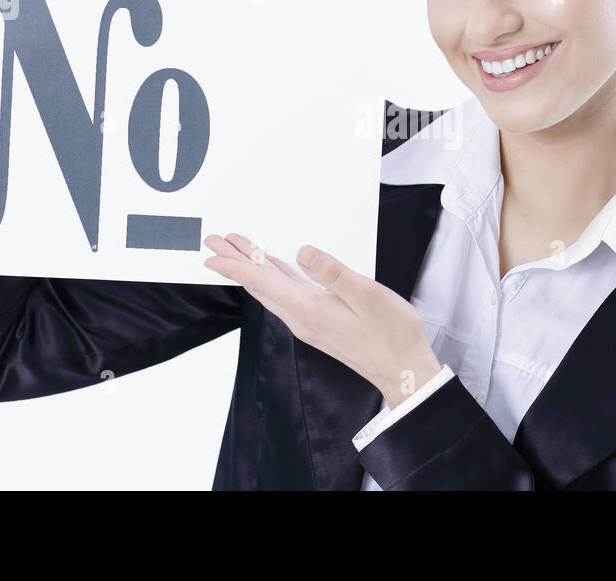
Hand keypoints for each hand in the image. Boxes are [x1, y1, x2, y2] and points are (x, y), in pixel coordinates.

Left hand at [203, 233, 441, 407]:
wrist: (402, 371)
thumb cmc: (391, 335)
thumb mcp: (367, 295)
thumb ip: (333, 273)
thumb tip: (304, 252)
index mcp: (309, 308)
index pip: (262, 281)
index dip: (236, 264)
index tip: (213, 253)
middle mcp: (302, 319)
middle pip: (259, 286)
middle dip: (236, 264)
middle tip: (215, 245)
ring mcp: (308, 325)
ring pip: (270, 293)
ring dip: (251, 272)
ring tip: (238, 254)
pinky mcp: (318, 327)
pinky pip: (284, 300)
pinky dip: (271, 282)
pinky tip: (274, 275)